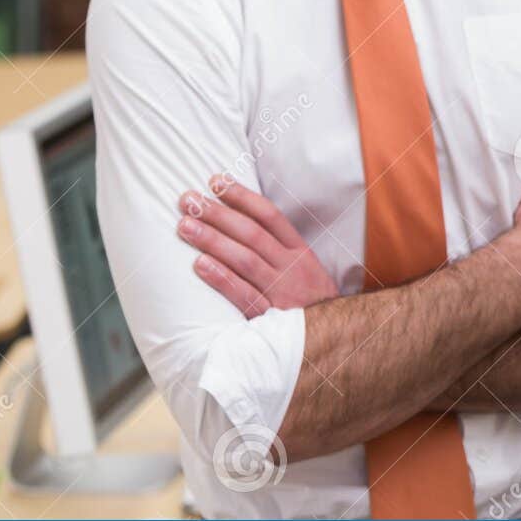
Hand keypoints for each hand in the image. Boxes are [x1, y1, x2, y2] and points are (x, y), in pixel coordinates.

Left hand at [177, 175, 340, 317]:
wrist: (335, 339)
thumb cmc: (310, 302)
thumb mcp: (305, 270)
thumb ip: (279, 248)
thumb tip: (240, 220)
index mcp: (299, 252)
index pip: (269, 216)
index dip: (241, 197)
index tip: (215, 181)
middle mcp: (291, 268)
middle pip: (251, 234)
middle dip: (218, 214)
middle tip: (188, 200)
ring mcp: (282, 292)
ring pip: (245, 260)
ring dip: (213, 240)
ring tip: (185, 226)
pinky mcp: (270, 319)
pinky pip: (244, 295)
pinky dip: (222, 279)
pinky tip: (199, 265)